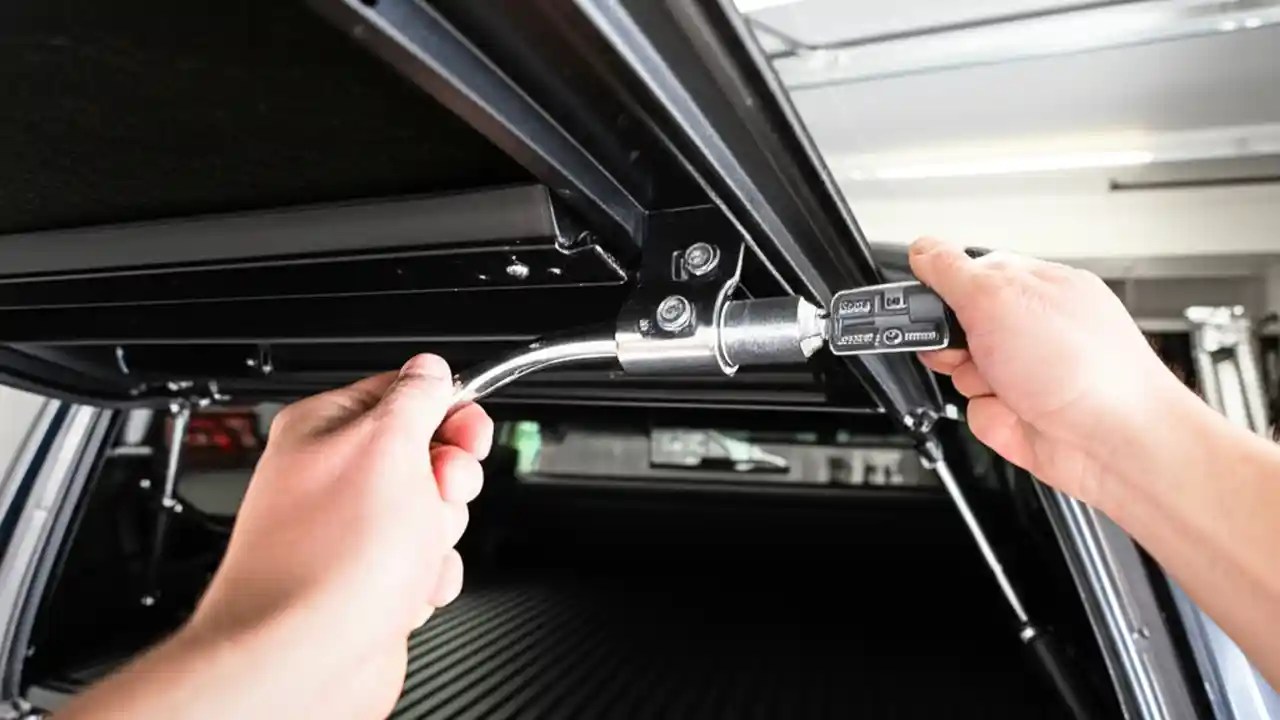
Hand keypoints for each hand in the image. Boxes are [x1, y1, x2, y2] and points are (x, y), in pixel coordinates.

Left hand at [189, 354, 492, 716]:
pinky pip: (424, 564)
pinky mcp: (366, 582)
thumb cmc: (332, 559)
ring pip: (431, 514)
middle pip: (426, 456)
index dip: (447, 411)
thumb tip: (430, 370)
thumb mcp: (390, 448)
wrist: (305, 660)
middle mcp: (330, 478)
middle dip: (446, 483)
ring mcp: (348, 533)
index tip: (468, 432)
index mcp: (326, 430)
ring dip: (439, 536)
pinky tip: (407, 589)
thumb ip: (416, 399)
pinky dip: (428, 578)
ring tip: (412, 553)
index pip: (404, 393)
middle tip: (436, 496)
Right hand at [909, 238, 1189, 505]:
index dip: (943, 288)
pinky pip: (973, 409)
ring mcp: (1024, 372)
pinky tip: (1015, 411)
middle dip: (950, 339)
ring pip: (959, 370)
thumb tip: (923, 248)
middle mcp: (1030, 328)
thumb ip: (953, 271)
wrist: (1114, 441)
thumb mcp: (1000, 299)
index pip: (970, 274)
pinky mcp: (1017, 413)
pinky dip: (986, 413)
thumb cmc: (1084, 366)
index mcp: (1035, 286)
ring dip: (970, 379)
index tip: (927, 300)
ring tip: (1004, 384)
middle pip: (956, 324)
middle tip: (968, 344)